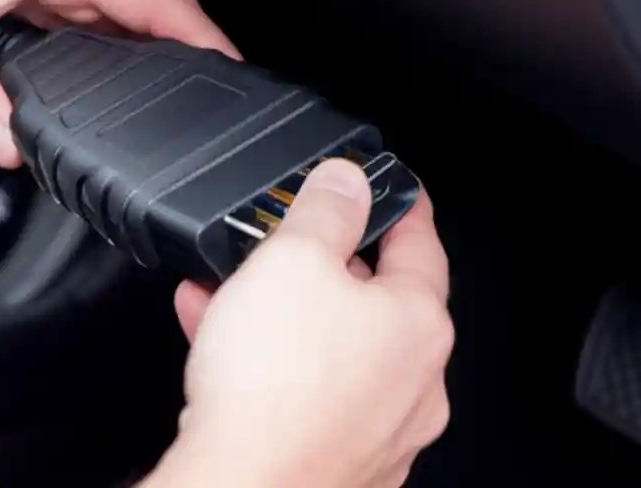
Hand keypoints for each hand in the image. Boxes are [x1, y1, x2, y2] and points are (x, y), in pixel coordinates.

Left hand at [0, 0, 237, 166]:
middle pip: (150, 14)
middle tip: (205, 114)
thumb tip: (5, 144)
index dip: (204, 38)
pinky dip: (104, 59)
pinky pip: (87, 27)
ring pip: (119, 23)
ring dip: (144, 61)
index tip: (233, 76)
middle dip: (185, 61)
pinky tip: (99, 92)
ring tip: (164, 112)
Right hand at [145, 159, 452, 487]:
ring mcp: (379, 428)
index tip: (393, 189)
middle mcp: (413, 381)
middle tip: (287, 245)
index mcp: (419, 323)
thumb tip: (346, 182)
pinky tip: (218, 343)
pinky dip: (270, 363)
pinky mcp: (339, 459)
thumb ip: (325, 211)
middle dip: (321, 267)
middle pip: (373, 301)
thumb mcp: (294, 259)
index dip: (402, 205)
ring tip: (229, 295)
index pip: (422, 243)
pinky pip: (305, 392)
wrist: (245, 485)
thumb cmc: (276, 388)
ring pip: (331, 349)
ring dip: (283, 315)